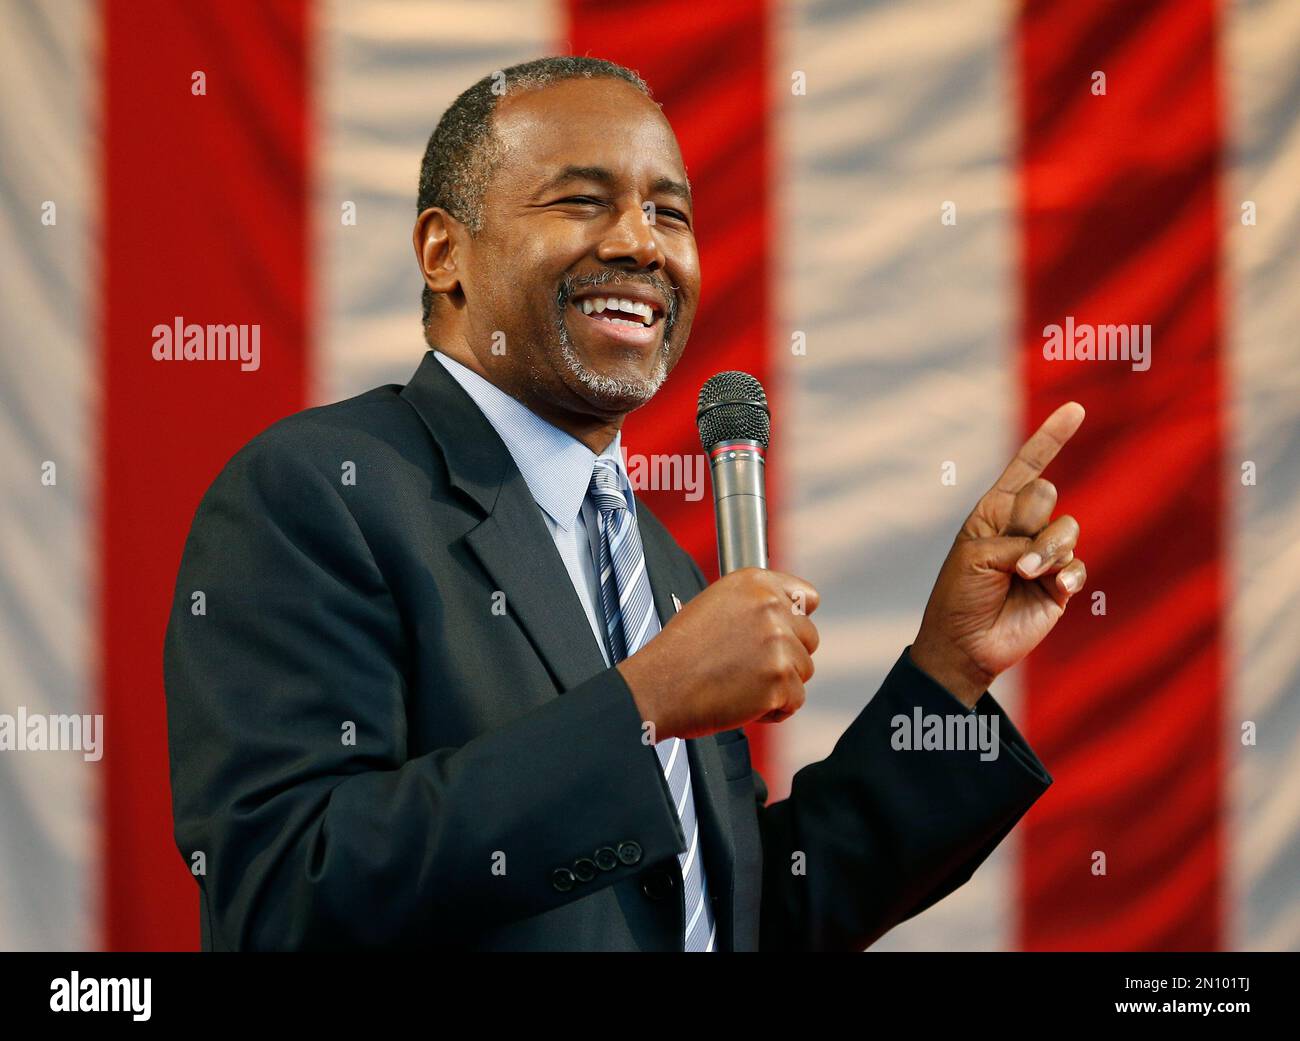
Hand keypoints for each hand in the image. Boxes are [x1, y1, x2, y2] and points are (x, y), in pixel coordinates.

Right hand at [618, 568, 820, 739]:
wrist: (659, 686)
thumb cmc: (679, 653)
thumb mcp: (713, 605)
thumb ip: (754, 605)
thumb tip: (788, 615)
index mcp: (754, 583)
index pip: (805, 597)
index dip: (796, 619)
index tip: (786, 632)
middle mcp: (770, 607)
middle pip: (809, 638)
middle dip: (787, 656)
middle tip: (752, 667)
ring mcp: (777, 644)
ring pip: (803, 671)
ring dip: (779, 684)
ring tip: (742, 685)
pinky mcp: (779, 680)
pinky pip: (795, 700)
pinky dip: (774, 709)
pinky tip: (745, 702)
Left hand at [910, 402, 1087, 707]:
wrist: (966, 645)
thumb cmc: (959, 597)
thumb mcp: (977, 556)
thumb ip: (1017, 538)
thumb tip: (1057, 542)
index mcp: (995, 512)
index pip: (1027, 468)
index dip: (1050, 438)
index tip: (1075, 409)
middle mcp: (1022, 528)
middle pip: (1048, 496)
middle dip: (1030, 522)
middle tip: (1011, 555)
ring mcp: (1044, 555)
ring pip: (1068, 529)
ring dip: (1047, 552)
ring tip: (1025, 575)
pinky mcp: (1060, 584)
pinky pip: (1078, 566)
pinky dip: (1066, 576)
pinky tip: (1054, 590)